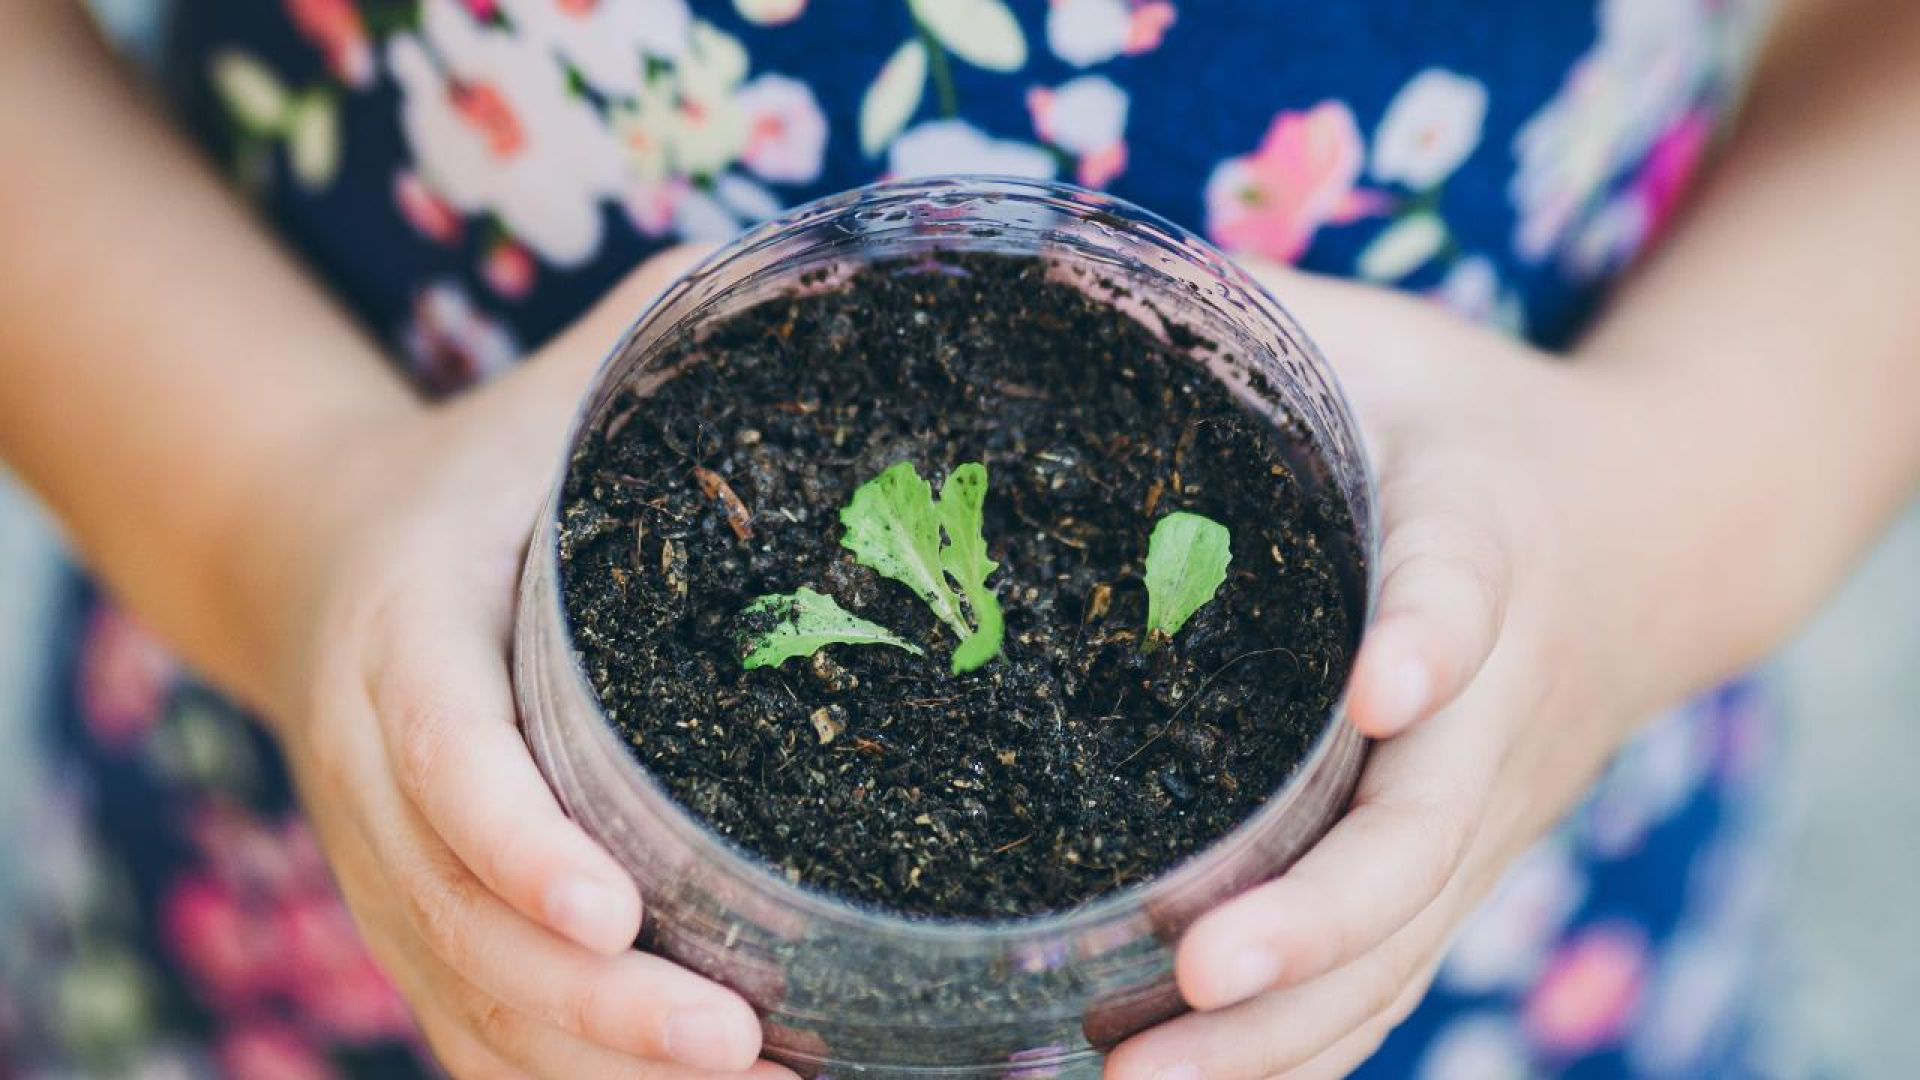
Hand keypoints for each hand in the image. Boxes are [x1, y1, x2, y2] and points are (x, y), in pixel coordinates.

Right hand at [267, 248, 792, 1079]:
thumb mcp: (549, 398)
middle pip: (461, 919)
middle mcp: (377, 777)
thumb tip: (817, 270)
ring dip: (599, 1075)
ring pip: (472, 1006)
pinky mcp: (421, 929)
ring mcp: (391, 873)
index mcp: (403, 633)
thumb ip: (657, 336)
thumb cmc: (481, 476)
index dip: (510, 836)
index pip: (442, 752)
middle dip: (593, 1003)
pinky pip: (477, 1039)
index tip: (611, 904)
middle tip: (738, 1044)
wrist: (326, 562)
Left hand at [1107, 263, 1670, 1079]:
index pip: (1470, 590)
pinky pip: (1395, 968)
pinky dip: (1306, 1043)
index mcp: (1487, 533)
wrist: (1649, 526)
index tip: (1382, 690)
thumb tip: (1042, 283)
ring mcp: (1489, 801)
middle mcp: (1500, 695)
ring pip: (1409, 938)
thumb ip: (1248, 323)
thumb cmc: (1468, 425)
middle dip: (1319, 917)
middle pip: (1430, 829)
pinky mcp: (1462, 860)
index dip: (1433, 641)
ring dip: (1289, 1028)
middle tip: (1194, 977)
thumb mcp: (1377, 344)